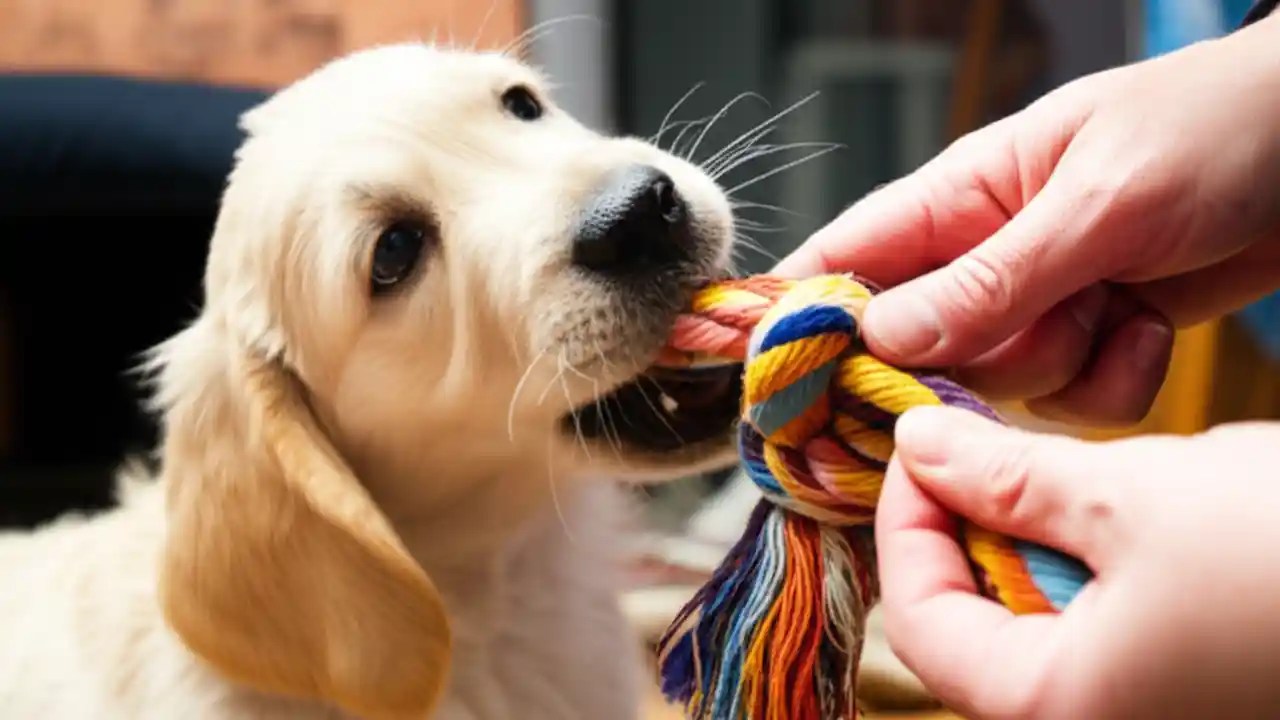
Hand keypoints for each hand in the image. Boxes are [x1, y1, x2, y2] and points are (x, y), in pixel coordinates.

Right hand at [776, 14, 1279, 424]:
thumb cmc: (1212, 130)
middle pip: (918, 353)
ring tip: (1120, 300)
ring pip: (999, 388)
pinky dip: (1116, 379)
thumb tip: (884, 342)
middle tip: (1039, 325)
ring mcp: (1039, 304)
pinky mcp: (1094, 339)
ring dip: (1064, 365)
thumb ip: (991, 281)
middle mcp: (984, 258)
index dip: (802, 321)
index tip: (784, 387)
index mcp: (959, 199)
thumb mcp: (1098, 205)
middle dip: (976, 362)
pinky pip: (1071, 403)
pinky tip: (1151, 322)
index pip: (843, 260)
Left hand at [875, 406, 1279, 718]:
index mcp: (1058, 709)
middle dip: (976, 528)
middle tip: (987, 448)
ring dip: (1044, 539)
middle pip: (979, 625)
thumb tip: (916, 448)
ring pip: (1049, 617)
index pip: (921, 625)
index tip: (917, 448)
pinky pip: (1115, 623)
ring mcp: (1153, 707)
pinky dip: (1104, 560)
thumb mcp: (1132, 497)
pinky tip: (1147, 510)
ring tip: (1082, 475)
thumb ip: (1006, 479)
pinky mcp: (1197, 682)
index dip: (905, 527)